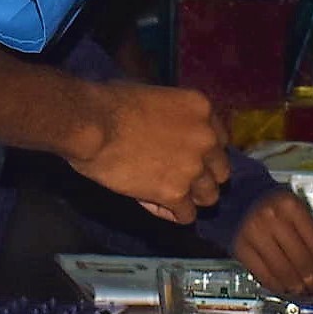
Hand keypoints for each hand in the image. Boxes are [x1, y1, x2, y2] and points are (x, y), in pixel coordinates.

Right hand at [68, 83, 232, 223]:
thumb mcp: (156, 97)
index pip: (220, 141)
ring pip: (209, 197)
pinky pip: (186, 216)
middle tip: (177, 179)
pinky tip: (154, 204)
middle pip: (220, 171)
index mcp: (203, 109)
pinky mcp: (176, 193)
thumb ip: (175, 118)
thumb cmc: (111, 103)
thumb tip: (172, 135)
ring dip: (190, 198)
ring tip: (167, 195)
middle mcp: (207, 139)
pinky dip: (172, 214)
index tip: (185, 157)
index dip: (203, 153)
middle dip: (201, 177)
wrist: (92, 125)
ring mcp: (194, 167)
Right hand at [235, 188, 312, 297]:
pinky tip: (286, 289)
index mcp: (291, 206)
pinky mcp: (240, 247)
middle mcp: (272, 218)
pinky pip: (264, 275)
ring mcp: (254, 233)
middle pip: (302, 261)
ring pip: (284, 272)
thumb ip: (310, 235)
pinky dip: (278, 287)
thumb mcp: (293, 208)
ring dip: (297, 289)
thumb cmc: (270, 203)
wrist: (236, 194)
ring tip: (304, 293)